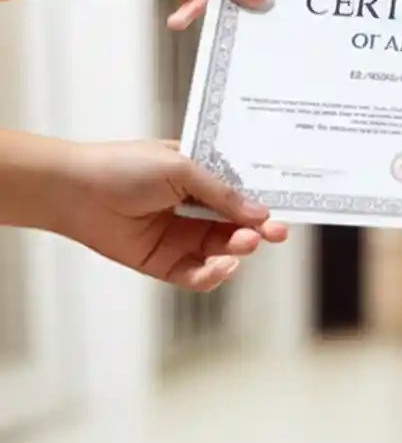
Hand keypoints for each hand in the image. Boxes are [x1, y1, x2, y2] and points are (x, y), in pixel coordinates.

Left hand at [58, 140, 287, 291]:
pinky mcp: (166, 263)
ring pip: (224, 252)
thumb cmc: (126, 167)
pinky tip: (222, 266)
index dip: (265, 204)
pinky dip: (214, 275)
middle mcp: (197, 210)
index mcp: (204, 180)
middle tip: (275, 234)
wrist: (76, 191)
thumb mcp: (183, 168)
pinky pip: (198, 275)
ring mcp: (183, 238)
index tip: (285, 210)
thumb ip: (223, 193)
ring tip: (243, 243)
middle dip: (260, 231)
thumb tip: (260, 214)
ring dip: (239, 250)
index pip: (244, 195)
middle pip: (240, 226)